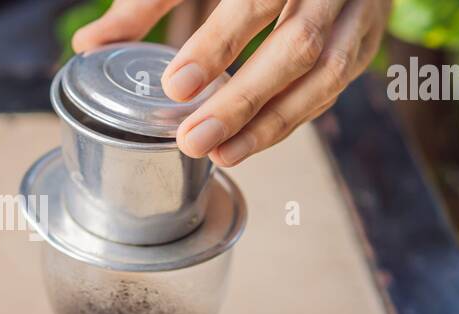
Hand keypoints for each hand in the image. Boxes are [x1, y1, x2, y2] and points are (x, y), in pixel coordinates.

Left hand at [73, 0, 389, 165]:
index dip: (216, 44)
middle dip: (245, 99)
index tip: (176, 85)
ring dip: (274, 122)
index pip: (253, 0)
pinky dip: (293, 117)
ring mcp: (358, 8)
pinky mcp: (368, 34)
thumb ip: (148, 0)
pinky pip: (335, 86)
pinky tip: (251, 141)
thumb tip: (89, 42)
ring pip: (327, 73)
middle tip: (193, 139)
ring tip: (222, 154)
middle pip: (297, 45)